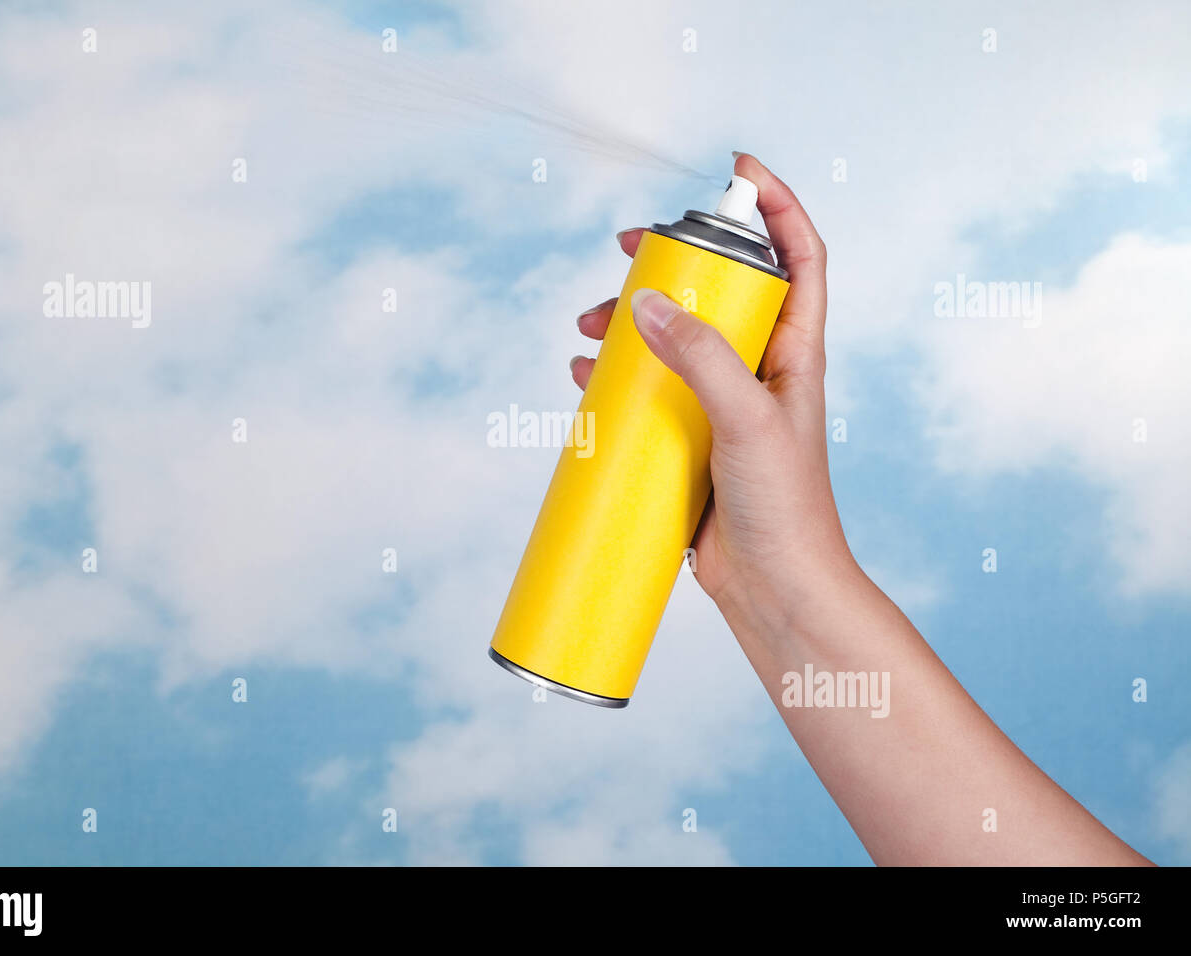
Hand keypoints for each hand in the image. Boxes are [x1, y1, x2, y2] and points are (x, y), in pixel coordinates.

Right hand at [571, 152, 858, 642]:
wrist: (777, 592)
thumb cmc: (786, 509)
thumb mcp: (746, 421)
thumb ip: (701, 358)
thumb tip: (646, 303)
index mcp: (796, 352)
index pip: (800, 257)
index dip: (777, 206)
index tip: (735, 172)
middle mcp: (762, 370)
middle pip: (723, 289)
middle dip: (676, 260)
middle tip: (630, 249)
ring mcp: (724, 405)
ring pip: (678, 338)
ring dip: (634, 321)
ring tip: (587, 325)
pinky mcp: (693, 441)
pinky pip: (653, 391)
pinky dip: (618, 376)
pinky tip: (586, 376)